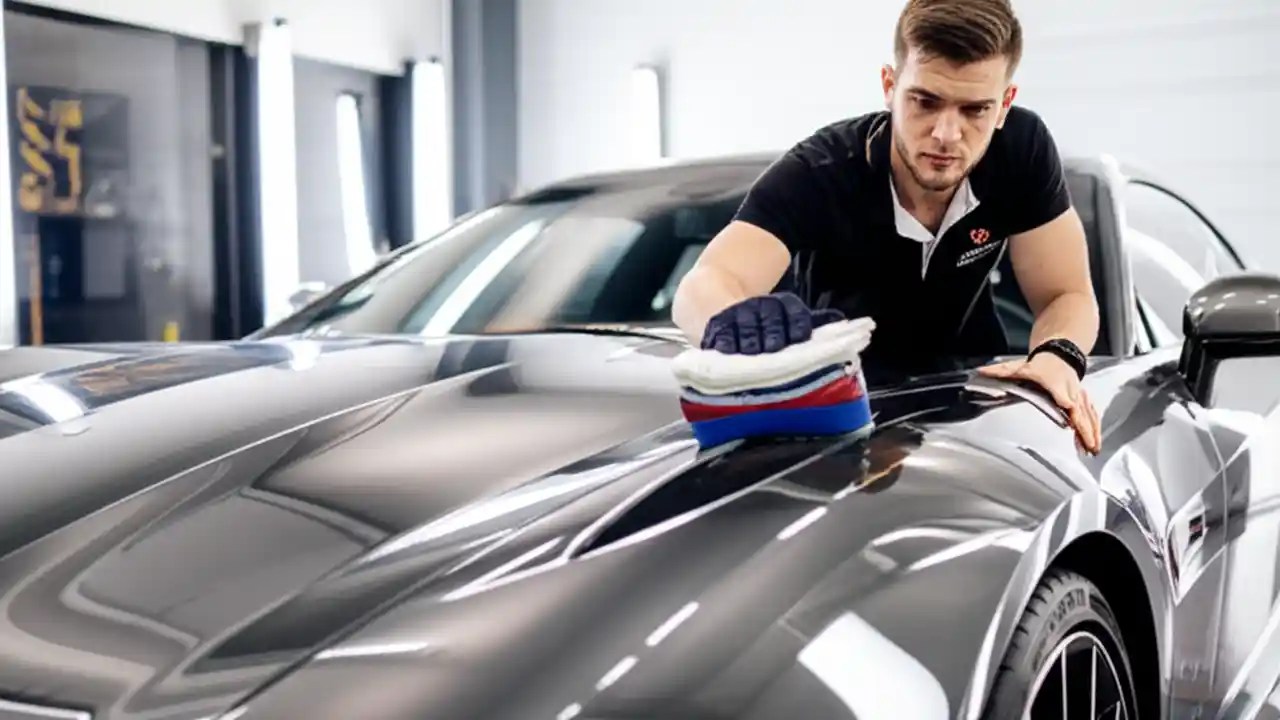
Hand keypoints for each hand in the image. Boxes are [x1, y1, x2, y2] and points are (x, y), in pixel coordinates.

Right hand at [700, 292, 843, 354]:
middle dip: (774, 338)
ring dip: (751, 344)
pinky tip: (731, 355)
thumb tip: (842, 321)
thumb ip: (815, 323)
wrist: (731, 310)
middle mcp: (763, 305)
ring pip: (748, 329)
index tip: (800, 341)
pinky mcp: (720, 324)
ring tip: (755, 357)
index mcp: (785, 305)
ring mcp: (740, 314)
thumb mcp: (793, 320)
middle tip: (774, 351)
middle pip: (772, 322)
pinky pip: (725, 335)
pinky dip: (728, 346)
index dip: (799, 328)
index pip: (797, 315)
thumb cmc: (770, 324)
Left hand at [977, 352, 1101, 454]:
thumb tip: (980, 371)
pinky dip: (1095, 428)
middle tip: (1086, 445)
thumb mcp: (1018, 367)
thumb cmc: (1039, 365)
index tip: (1068, 407)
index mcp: (1053, 382)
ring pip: (1089, 414)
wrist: (1059, 355)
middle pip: (1079, 409)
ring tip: (1093, 449)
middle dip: (1084, 427)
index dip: (1066, 399)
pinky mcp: (1083, 400)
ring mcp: (1078, 396)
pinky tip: (1095, 442)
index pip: (1060, 392)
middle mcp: (1069, 390)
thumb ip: (1000, 372)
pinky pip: (1092, 414)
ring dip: (1092, 432)